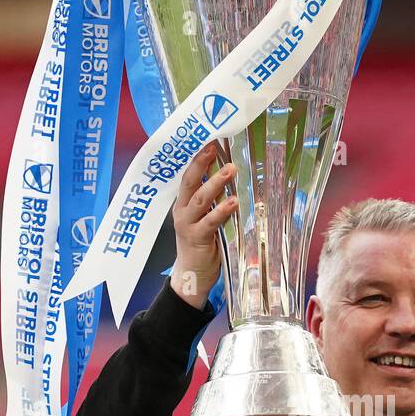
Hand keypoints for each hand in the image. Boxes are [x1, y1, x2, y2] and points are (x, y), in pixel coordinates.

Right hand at [169, 144, 237, 307]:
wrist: (191, 276)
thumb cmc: (201, 245)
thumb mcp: (203, 218)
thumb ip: (210, 201)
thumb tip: (226, 176)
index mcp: (183, 203)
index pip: (187, 175)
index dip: (197, 157)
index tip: (208, 139)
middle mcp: (182, 210)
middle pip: (189, 181)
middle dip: (201, 162)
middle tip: (213, 146)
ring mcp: (187, 224)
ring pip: (200, 199)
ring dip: (215, 183)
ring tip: (230, 169)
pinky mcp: (197, 238)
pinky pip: (210, 221)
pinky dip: (221, 210)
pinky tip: (233, 202)